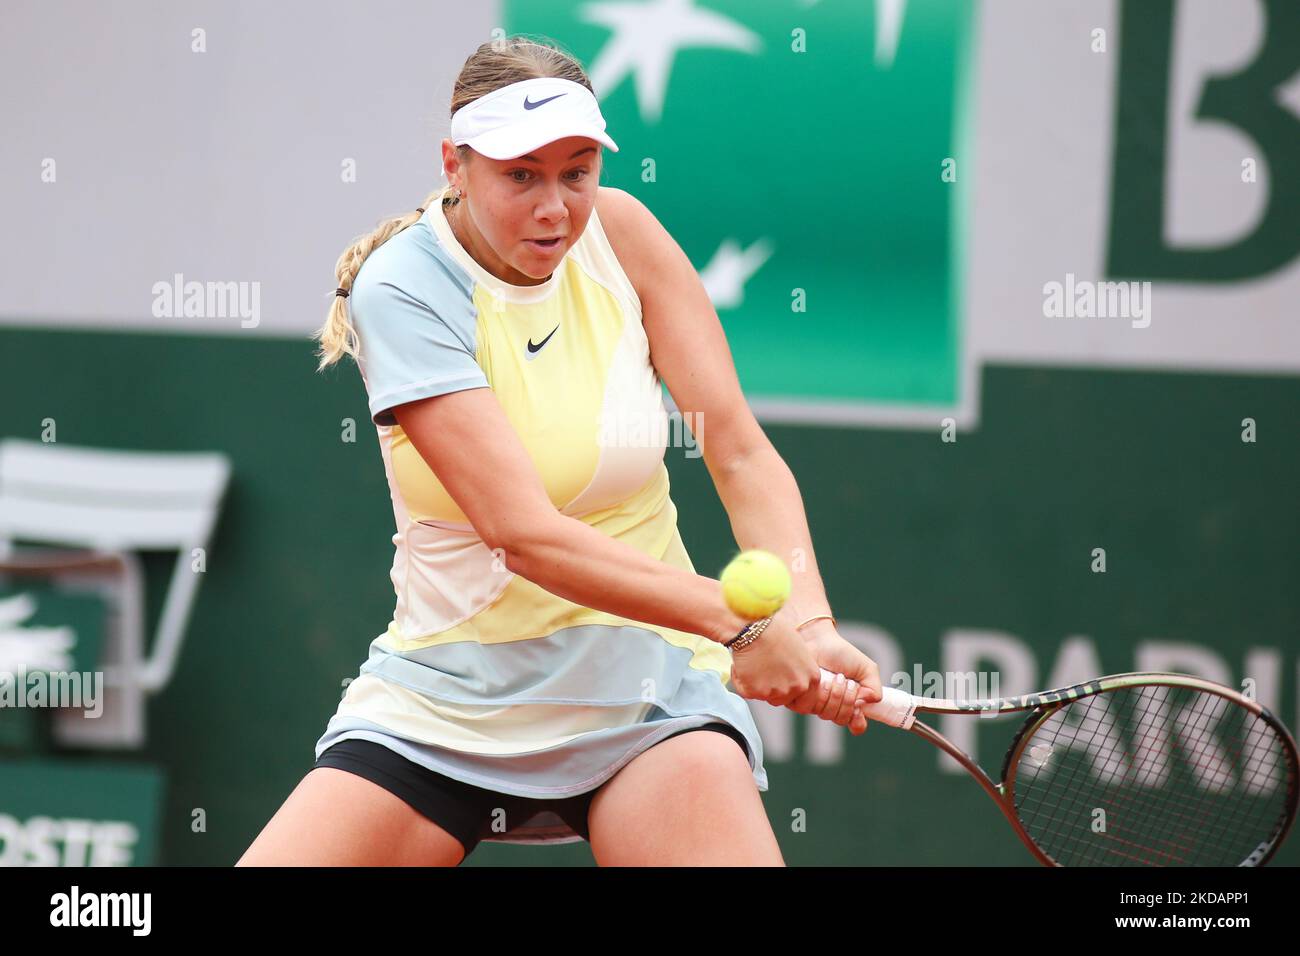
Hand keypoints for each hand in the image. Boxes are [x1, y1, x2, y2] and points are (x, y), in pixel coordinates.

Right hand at [728, 612, 820, 707]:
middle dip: (772, 687)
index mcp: (811, 677)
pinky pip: (745, 692)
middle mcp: (797, 687)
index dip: (788, 686)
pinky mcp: (756, 692)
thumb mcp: (799, 650)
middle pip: (783, 698)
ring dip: (757, 685)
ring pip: (764, 696)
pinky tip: (741, 665)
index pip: (802, 694)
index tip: (779, 678)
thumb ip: (799, 668)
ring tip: (752, 664)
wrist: (754, 627)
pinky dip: (740, 681)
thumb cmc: (774, 630)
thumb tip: (790, 674)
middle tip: (763, 669)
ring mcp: (777, 692)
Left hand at [788, 620, 881, 735]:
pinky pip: (809, 707)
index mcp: (850, 702)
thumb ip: (875, 687)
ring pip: (827, 715)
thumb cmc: (840, 653)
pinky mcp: (799, 699)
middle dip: (848, 701)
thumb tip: (870, 703)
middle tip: (848, 683)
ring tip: (836, 677)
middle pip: (842, 720)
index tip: (859, 711)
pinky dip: (820, 693)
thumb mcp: (866, 668)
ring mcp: (816, 704)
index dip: (858, 722)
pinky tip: (821, 680)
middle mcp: (833, 706)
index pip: (856, 725)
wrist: (817, 640)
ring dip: (835, 695)